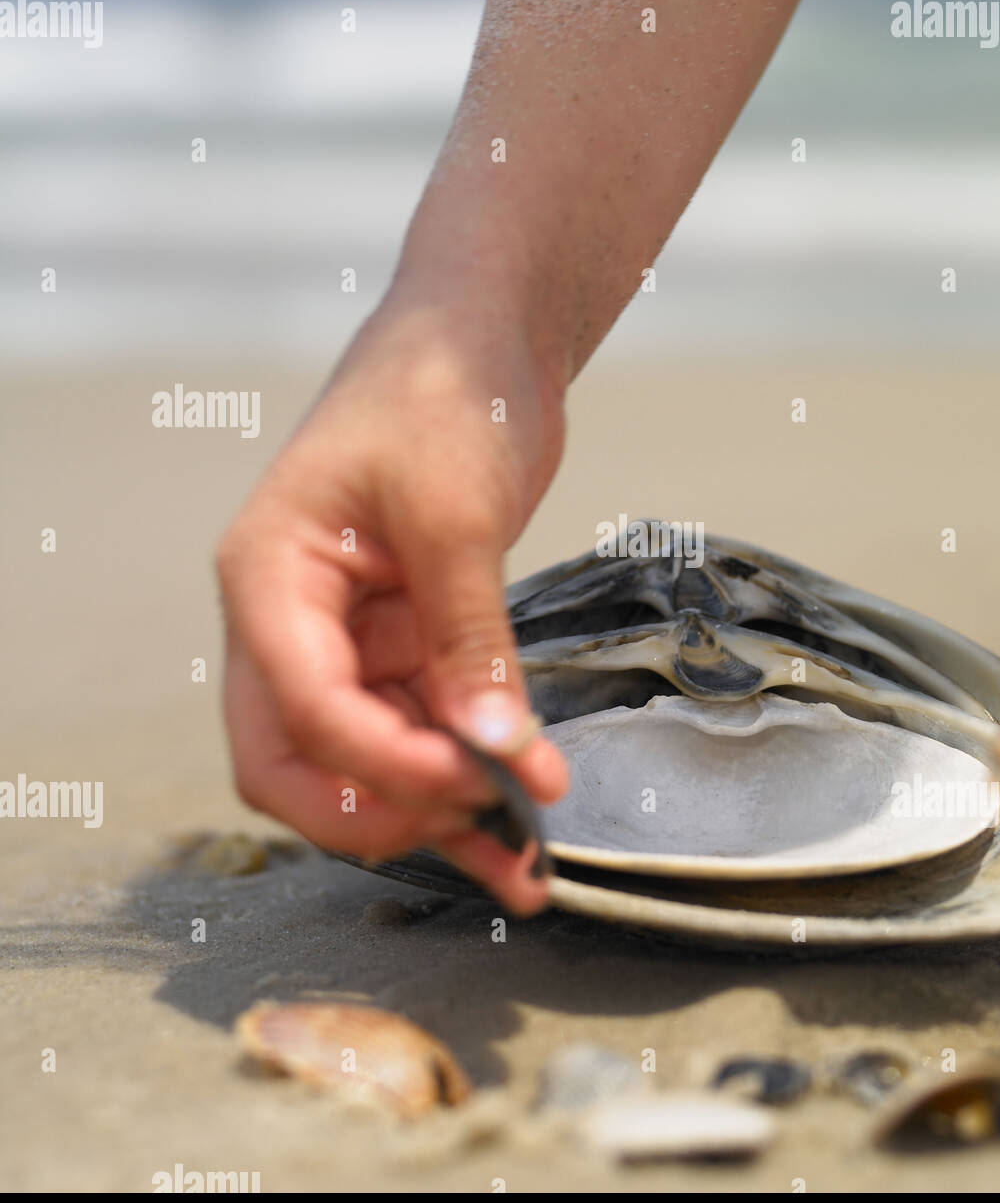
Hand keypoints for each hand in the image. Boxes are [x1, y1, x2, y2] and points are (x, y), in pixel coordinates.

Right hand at [215, 296, 568, 914]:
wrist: (483, 339)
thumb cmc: (444, 391)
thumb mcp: (456, 516)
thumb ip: (470, 640)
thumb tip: (495, 752)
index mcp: (269, 578)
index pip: (300, 709)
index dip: (385, 765)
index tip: (478, 784)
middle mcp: (293, 620)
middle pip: (304, 762)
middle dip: (387, 811)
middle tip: (482, 828)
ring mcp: (351, 636)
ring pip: (374, 759)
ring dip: (444, 812)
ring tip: (527, 863)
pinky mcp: (409, 641)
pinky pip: (429, 727)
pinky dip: (473, 770)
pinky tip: (527, 813)